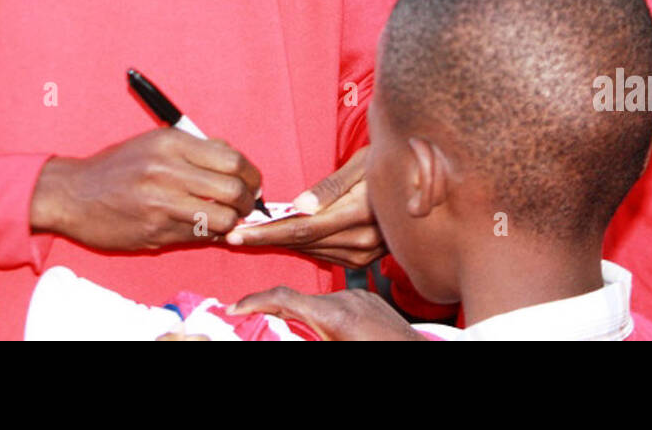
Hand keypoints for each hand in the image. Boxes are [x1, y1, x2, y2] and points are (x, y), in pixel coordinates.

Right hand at [30, 128, 262, 251]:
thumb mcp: (155, 143)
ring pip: (221, 218)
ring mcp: (162, 203)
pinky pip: (198, 235)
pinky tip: (204, 228)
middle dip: (247, 201)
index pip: (231, 159)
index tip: (252, 182)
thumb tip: (235, 162)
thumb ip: (196, 149)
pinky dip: (209, 234)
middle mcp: (168, 171)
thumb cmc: (117, 167)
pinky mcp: (155, 231)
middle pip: (232, 189)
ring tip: (226, 219)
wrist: (72, 194)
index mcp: (172, 143)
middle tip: (245, 205)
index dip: (250, 174)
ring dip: (231, 222)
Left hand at [223, 147, 383, 267]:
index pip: (303, 229)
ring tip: (249, 234)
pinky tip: (283, 235)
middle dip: (266, 239)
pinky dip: (301, 245)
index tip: (237, 232)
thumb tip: (300, 206)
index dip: (266, 233)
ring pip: (312, 250)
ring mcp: (366, 252)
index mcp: (361, 212)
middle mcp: (364, 239)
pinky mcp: (365, 257)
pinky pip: (325, 253)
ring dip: (281, 243)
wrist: (422, 179)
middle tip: (232, 231)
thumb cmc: (392, 158)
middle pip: (303, 243)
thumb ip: (332, 186)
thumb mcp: (363, 162)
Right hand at [229, 287, 423, 340]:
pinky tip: (330, 333)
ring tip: (297, 334)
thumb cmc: (376, 356)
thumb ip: (305, 339)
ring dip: (304, 318)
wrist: (417, 356)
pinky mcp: (370, 298)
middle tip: (255, 325)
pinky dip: (326, 315)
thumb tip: (275, 332)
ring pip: (319, 303)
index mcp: (333, 315)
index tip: (233, 310)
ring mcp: (359, 295)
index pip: (282, 298)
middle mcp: (345, 298)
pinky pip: (339, 303)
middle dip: (275, 313)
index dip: (253, 302)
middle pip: (298, 301)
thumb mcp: (333, 351)